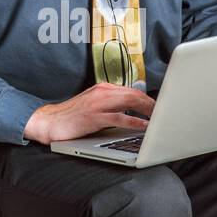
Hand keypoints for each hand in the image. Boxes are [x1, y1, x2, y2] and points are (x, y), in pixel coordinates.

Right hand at [23, 82, 154, 144]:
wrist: (49, 122)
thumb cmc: (73, 118)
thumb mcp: (95, 107)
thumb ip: (112, 107)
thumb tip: (135, 113)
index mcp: (104, 89)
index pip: (132, 91)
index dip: (150, 99)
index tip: (163, 107)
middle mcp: (102, 92)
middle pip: (135, 95)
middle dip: (153, 104)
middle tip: (168, 114)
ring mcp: (98, 104)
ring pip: (130, 103)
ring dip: (148, 111)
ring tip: (161, 119)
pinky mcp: (93, 117)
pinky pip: (119, 118)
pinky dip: (135, 122)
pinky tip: (144, 127)